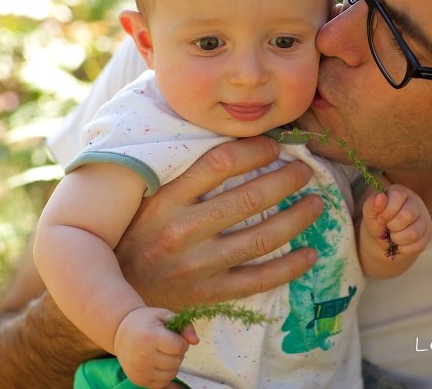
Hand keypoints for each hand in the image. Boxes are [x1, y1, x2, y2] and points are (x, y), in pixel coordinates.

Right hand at [114, 307, 197, 388]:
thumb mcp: (165, 316)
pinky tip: (157, 363)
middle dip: (177, 353)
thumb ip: (184, 326)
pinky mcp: (138, 381)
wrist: (121, 332)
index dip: (181, 341)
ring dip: (172, 365)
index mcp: (150, 338)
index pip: (180, 347)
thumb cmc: (146, 322)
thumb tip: (196, 341)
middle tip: (166, 345)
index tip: (173, 336)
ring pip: (171, 375)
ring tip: (162, 353)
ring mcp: (140, 371)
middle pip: (176, 362)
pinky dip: (164, 375)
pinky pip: (162, 384)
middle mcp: (143, 357)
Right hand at [116, 136, 321, 309]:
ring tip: (316, 204)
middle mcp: (182, 230)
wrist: (115, 290)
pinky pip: (258, 280)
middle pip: (248, 198)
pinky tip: (310, 254)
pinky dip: (289, 267)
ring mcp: (197, 265)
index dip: (255, 149)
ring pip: (260, 238)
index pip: (220, 162)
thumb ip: (180, 172)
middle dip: (285, 180)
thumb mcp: (146, 197)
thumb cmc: (135, 234)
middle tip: (305, 170)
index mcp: (166, 199)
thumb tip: (226, 139)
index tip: (275, 145)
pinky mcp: (208, 293)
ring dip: (296, 218)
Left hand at [362, 184, 431, 257]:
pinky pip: (418, 245)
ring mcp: (424, 218)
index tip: (380, 218)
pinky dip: (404, 248)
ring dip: (397, 239)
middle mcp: (415, 202)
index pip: (398, 196)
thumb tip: (380, 197)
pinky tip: (400, 243)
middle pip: (407, 215)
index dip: (387, 211)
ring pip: (414, 233)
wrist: (385, 237)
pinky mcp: (428, 234)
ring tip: (393, 236)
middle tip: (388, 227)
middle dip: (392, 226)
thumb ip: (372, 205)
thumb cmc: (378, 221)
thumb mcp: (370, 213)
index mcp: (400, 192)